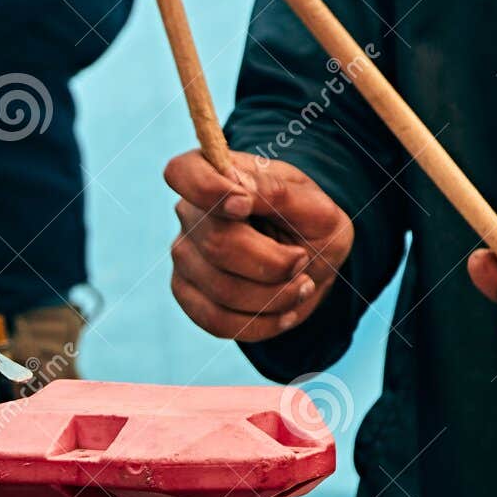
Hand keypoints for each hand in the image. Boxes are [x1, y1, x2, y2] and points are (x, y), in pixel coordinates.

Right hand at [164, 150, 354, 342]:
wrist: (310, 260)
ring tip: (303, 286)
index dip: (207, 190)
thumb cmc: (310, 224)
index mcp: (215, 175)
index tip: (245, 205)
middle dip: (273, 262)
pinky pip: (218, 320)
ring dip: (275, 296)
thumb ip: (277, 193)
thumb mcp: (313, 204)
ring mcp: (184, 256)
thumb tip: (239, 190)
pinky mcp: (188, 294)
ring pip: (222, 289)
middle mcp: (190, 214)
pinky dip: (261, 322)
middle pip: (216, 244)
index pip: (183, 173)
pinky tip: (285, 312)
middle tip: (303, 261)